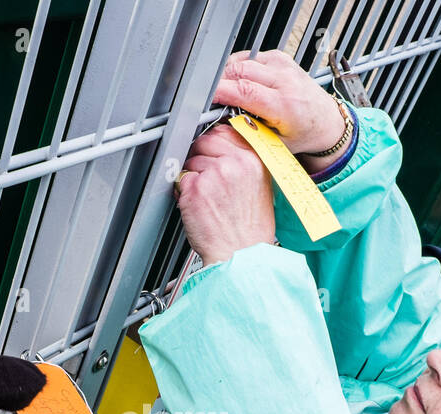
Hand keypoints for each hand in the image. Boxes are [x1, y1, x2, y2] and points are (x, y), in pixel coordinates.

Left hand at [176, 125, 274, 264]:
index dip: (214, 143)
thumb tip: (223, 149)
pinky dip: (184, 193)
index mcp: (254, 159)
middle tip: (207, 181)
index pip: (224, 131)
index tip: (212, 153)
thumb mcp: (260, 187)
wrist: (241, 255)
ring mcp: (214, 174)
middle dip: (200, 158)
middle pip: (203, 141)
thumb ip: (243, 163)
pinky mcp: (195, 189)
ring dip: (192, 178)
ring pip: (190, 161)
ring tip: (208, 200)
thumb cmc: (249, 230)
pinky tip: (198, 207)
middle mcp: (235, 163)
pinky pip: (180, 180)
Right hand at [214, 49, 346, 167]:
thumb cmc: (303, 134)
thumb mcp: (274, 143)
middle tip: (213, 99)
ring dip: (229, 75)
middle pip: (240, 71)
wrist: (326, 121)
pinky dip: (239, 69)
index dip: (220, 92)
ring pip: (242, 61)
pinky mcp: (279, 58)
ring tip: (227, 93)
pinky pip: (250, 57)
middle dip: (220, 83)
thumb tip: (221, 126)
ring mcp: (283, 66)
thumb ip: (248, 133)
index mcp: (285, 105)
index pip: (245, 91)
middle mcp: (285, 80)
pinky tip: (241, 83)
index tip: (206, 99)